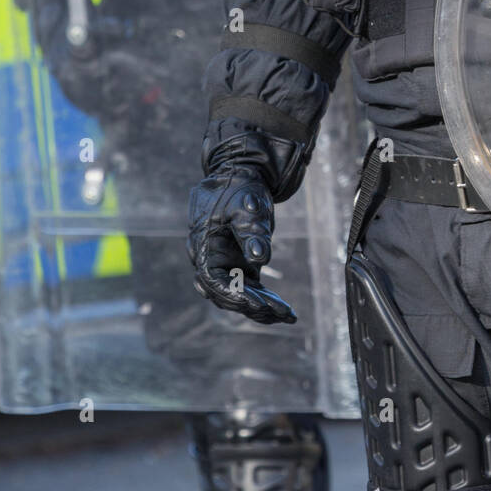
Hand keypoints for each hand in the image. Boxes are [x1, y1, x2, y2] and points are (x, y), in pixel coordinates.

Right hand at [187, 164, 296, 324]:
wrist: (240, 174)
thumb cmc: (239, 187)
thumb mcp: (246, 204)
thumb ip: (251, 230)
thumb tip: (260, 257)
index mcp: (202, 246)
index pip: (212, 280)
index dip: (233, 294)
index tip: (256, 304)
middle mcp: (210, 260)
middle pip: (225, 293)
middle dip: (252, 305)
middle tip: (281, 312)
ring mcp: (225, 264)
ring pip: (238, 295)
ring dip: (261, 308)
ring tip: (288, 316)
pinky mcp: (240, 265)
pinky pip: (250, 289)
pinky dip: (265, 300)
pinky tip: (285, 311)